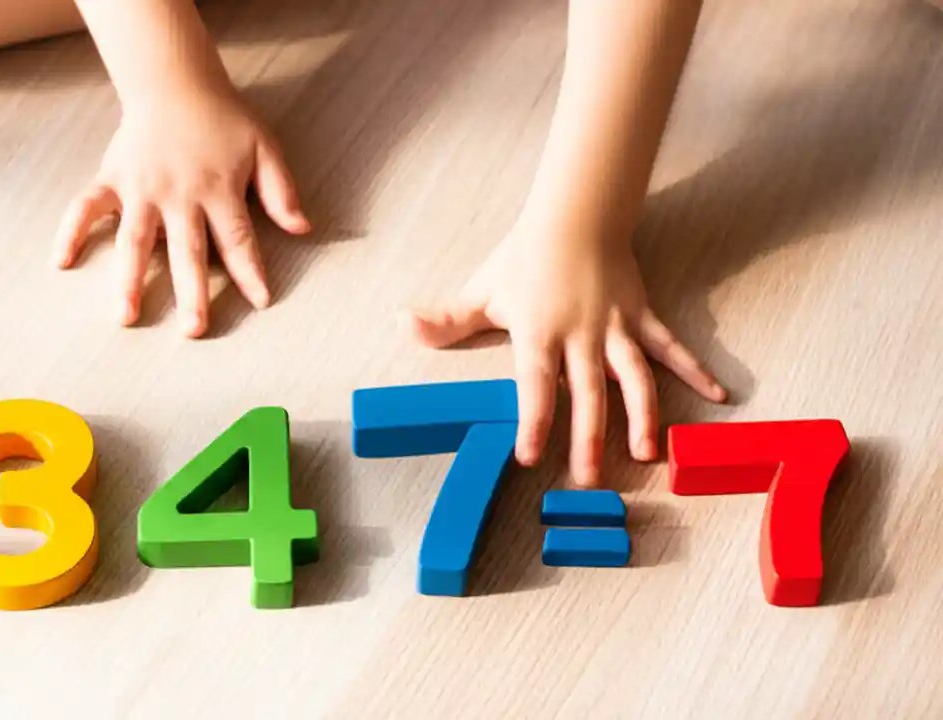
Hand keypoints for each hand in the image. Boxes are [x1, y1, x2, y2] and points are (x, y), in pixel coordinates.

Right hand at [54, 85, 309, 337]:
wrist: (174, 81)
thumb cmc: (222, 118)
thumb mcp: (264, 148)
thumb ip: (281, 191)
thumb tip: (303, 229)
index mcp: (218, 189)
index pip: (238, 239)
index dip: (250, 271)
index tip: (261, 301)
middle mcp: (178, 195)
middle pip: (186, 252)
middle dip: (192, 293)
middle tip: (194, 330)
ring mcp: (141, 189)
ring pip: (134, 241)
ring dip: (129, 280)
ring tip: (126, 317)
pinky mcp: (111, 179)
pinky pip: (85, 207)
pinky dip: (70, 232)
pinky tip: (61, 262)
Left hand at [410, 218, 726, 485]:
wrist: (575, 214)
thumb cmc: (523, 258)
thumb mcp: (480, 290)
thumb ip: (445, 319)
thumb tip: (403, 325)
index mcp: (539, 334)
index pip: (535, 385)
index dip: (534, 422)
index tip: (530, 456)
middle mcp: (581, 336)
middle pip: (588, 393)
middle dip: (588, 439)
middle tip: (588, 481)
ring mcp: (617, 328)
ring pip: (634, 378)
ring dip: (642, 417)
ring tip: (647, 454)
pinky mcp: (643, 318)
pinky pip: (671, 348)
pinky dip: (697, 370)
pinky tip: (720, 395)